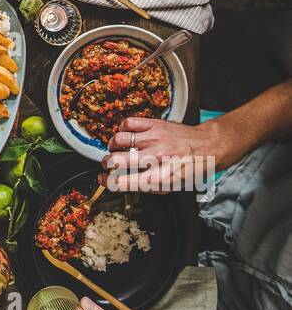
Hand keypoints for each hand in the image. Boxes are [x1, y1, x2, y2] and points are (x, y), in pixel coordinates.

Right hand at [103, 116, 229, 192]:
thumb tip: (123, 183)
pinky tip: (126, 135)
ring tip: (115, 149)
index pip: (122, 182)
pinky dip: (122, 129)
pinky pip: (128, 123)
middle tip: (107, 164)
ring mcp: (154, 139)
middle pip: (115, 160)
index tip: (102, 179)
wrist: (207, 147)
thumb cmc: (190, 169)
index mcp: (159, 178)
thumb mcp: (171, 187)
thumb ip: (147, 186)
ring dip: (112, 146)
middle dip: (105, 163)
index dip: (106, 181)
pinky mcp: (155, 124)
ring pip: (119, 139)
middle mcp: (155, 158)